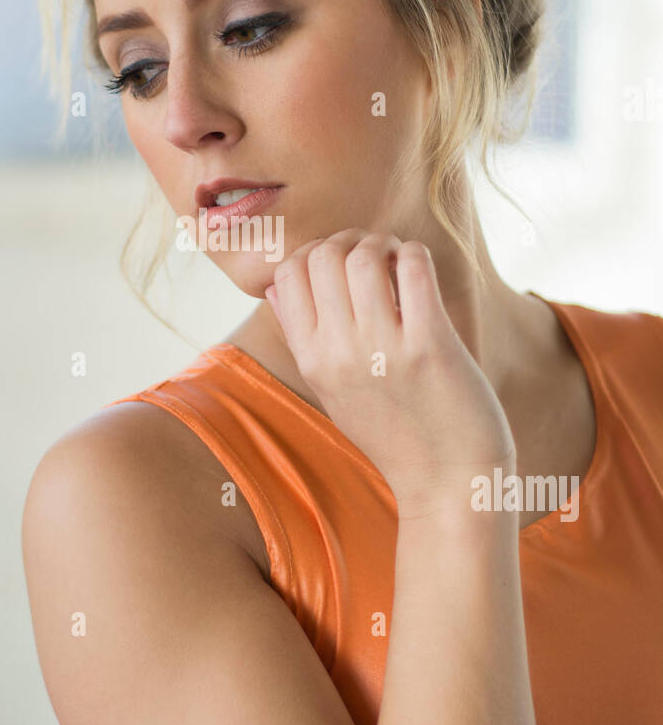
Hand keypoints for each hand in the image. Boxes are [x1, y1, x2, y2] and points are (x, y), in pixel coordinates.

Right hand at [265, 230, 516, 518]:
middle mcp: (339, 353)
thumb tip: (276, 288)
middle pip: (323, 255)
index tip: (341, 265)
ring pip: (364, 254)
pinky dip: (414, 254)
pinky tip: (420, 274)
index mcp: (312, 361)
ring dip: (385, 244)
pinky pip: (412, 267)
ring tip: (399, 261)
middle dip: (350, 241)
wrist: (448, 483)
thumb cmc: (394, 431)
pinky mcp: (430, 345)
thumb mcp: (331, 391)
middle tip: (376, 256)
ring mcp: (383, 349)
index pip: (286, 274)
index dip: (314, 254)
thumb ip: (303, 338)